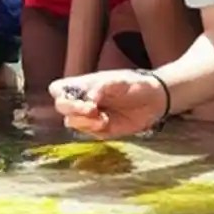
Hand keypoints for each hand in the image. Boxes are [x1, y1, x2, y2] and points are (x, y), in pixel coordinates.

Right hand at [49, 70, 166, 138]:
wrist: (155, 101)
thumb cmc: (136, 85)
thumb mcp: (121, 81)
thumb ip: (104, 87)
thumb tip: (89, 98)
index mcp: (83, 85)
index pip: (58, 89)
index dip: (61, 95)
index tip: (79, 98)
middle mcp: (82, 100)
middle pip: (61, 107)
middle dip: (73, 110)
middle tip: (91, 110)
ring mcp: (89, 116)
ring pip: (71, 122)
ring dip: (84, 122)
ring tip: (102, 119)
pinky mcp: (99, 130)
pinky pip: (87, 133)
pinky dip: (94, 129)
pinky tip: (107, 123)